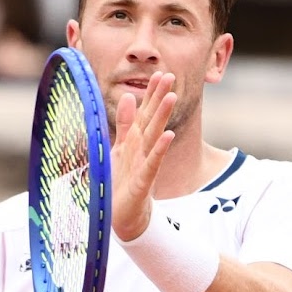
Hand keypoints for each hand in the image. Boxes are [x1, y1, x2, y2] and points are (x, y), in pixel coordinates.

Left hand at [110, 72, 177, 242]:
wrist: (122, 216)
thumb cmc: (121, 182)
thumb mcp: (119, 148)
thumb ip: (124, 125)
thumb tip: (129, 96)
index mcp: (134, 141)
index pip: (144, 113)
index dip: (151, 94)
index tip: (160, 74)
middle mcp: (141, 149)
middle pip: (151, 119)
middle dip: (160, 98)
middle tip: (170, 76)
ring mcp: (144, 164)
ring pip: (154, 136)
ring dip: (163, 116)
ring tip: (172, 97)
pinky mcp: (143, 181)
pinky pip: (152, 163)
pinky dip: (160, 149)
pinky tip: (169, 135)